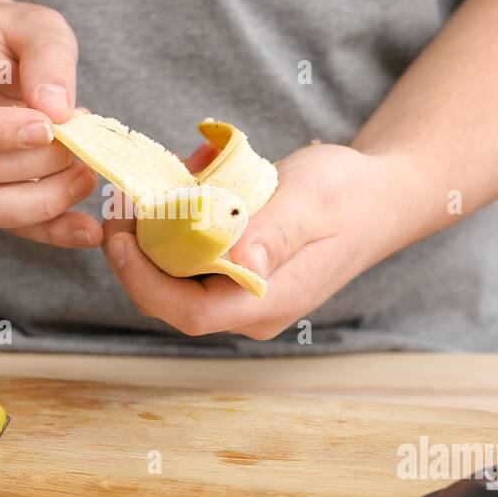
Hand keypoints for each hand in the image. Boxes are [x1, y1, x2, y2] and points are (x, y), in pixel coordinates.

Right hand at [0, 2, 102, 247]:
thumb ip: (47, 55)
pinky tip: (87, 231)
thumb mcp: (34, 23)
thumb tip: (58, 108)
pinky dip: (51, 231)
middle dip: (40, 163)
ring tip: (87, 176)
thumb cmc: (7, 38)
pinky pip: (10, 226)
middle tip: (81, 140)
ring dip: (46, 201)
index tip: (48, 128)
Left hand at [102, 144, 391, 339]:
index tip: (119, 238)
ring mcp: (244, 293)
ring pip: (176, 276)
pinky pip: (191, 258)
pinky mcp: (237, 272)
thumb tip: (239, 261)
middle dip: (136, 253)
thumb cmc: (348, 195)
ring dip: (154, 233)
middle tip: (122, 200)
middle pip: (170, 298)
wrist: (378, 196)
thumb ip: (274, 232)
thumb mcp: (312, 201)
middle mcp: (251, 308)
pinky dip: (176, 224)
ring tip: (157, 182)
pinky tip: (185, 183)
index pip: (190, 314)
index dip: (143, 281)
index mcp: (269, 301)